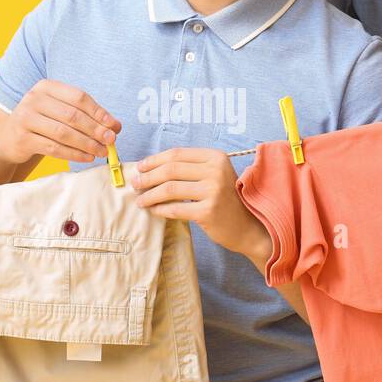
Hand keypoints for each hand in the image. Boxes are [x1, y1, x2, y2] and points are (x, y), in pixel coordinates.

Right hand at [0, 79, 120, 163]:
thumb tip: (115, 126)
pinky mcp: (23, 138)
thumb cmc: (41, 123)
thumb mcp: (59, 112)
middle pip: (72, 115)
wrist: (8, 138)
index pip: (78, 97)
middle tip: (111, 140)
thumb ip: (85, 115)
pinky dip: (73, 154)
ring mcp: (26, 118)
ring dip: (86, 144)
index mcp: (46, 87)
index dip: (99, 112)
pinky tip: (87, 157)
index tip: (114, 125)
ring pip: (63, 133)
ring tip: (102, 151)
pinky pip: (53, 148)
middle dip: (95, 129)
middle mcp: (34, 99)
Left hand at [131, 147, 271, 259]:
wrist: (247, 226)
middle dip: (148, 177)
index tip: (140, 168)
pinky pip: (175, 209)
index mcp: (215, 157)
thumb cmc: (225, 199)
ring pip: (170, 189)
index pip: (177, 154)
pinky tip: (153, 210)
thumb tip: (150, 167)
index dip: (154, 160)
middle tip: (135, 184)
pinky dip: (160, 209)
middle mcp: (216, 171)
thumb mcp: (213, 175)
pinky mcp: (208, 211)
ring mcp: (213, 191)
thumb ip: (189, 168)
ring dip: (150, 194)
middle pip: (171, 169)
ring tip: (140, 200)